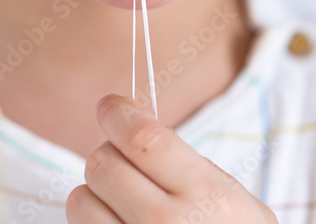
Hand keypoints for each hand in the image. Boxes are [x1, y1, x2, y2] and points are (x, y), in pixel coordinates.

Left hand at [66, 94, 277, 222]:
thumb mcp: (236, 205)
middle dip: (111, 158)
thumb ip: (188, 167)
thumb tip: (133, 124)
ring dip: (95, 197)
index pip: (142, 138)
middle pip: (102, 164)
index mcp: (207, 198)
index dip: (118, 113)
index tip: (110, 107)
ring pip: (80, 200)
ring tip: (123, 208)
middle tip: (128, 168)